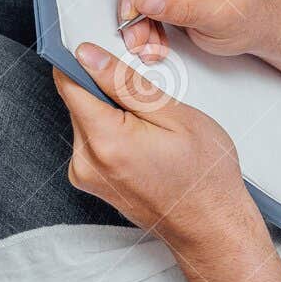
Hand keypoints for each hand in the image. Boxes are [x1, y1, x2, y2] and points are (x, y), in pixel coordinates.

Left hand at [54, 41, 259, 253]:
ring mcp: (85, 175)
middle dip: (105, 89)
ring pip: (85, 119)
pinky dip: (111, 132)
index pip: (68, 82)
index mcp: (105, 141)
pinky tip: (142, 142)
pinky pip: (92, 140)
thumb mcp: (175, 116)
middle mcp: (85, 161)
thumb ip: (124, 83)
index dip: (82, 61)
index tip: (99, 52)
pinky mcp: (90, 181)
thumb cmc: (205, 177)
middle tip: (146, 100)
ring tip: (149, 126)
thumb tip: (87, 56)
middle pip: (77, 100)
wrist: (212, 229)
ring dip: (110, 112)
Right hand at [118, 0, 277, 62]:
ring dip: (139, 14)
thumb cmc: (251, 16)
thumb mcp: (220, 17)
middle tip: (136, 33)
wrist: (258, 25)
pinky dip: (143, 14)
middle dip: (136, 3)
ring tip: (148, 40)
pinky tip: (152, 33)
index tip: (132, 10)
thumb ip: (184, 7)